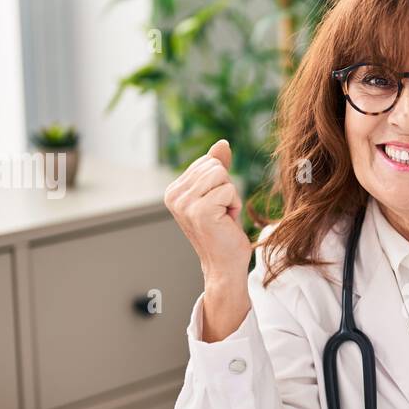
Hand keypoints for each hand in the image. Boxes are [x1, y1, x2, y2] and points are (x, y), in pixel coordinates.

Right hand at [164, 139, 252, 340]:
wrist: (224, 265)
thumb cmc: (223, 230)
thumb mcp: (218, 194)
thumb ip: (217, 168)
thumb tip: (222, 143)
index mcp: (173, 190)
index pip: (207, 162)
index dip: (221, 183)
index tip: (216, 206)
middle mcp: (174, 196)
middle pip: (215, 166)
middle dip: (227, 188)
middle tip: (222, 213)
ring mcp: (185, 204)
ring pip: (222, 175)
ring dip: (231, 196)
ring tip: (223, 216)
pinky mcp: (200, 211)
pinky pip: (229, 189)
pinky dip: (234, 205)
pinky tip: (226, 222)